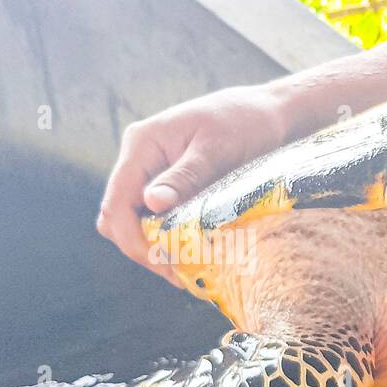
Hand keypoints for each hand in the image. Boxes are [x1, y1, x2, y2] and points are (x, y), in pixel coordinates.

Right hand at [96, 85, 290, 281]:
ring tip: (189, 270)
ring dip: (156, 246)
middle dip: (142, 248)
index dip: (133, 239)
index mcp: (142, 144)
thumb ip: (185, 177)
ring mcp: (155, 171)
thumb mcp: (216, 149)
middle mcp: (141, 158)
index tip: (162, 263)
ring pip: (136, 219)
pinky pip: (160, 216)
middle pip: (118, 216)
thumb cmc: (245, 122)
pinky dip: (172, 237)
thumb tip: (152, 204)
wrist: (269, 111)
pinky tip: (197, 253)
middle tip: (179, 275)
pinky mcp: (173, 183)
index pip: (117, 202)